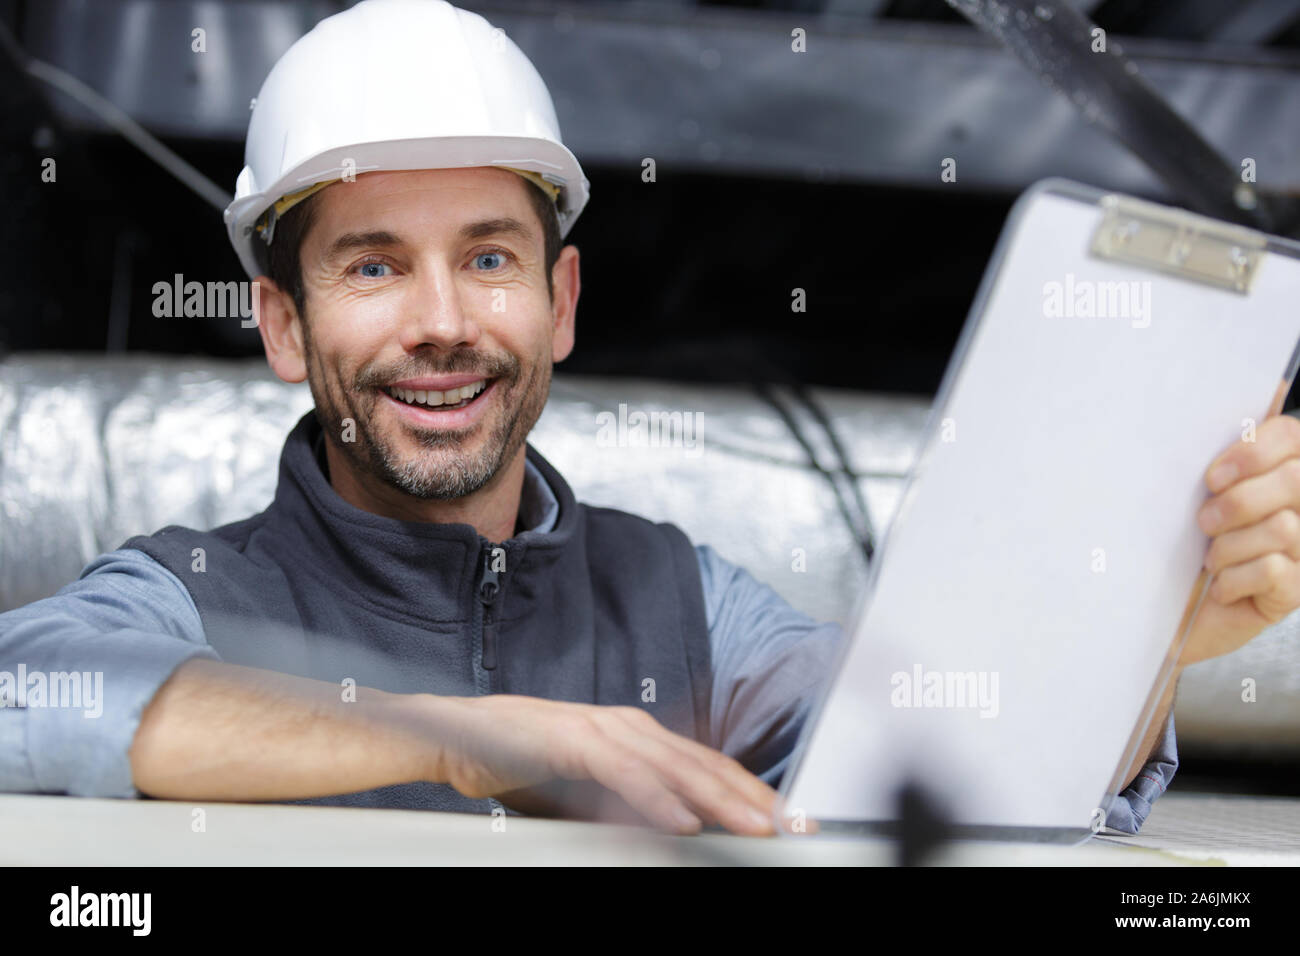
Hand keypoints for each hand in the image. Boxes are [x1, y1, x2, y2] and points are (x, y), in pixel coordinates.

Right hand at [423, 694, 780, 835]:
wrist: (461, 737)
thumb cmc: (524, 764)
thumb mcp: (589, 793)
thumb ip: (630, 807)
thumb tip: (672, 831)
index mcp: (638, 735)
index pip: (706, 765)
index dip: (748, 790)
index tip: (783, 818)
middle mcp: (629, 726)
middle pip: (703, 764)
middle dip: (751, 796)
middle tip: (791, 824)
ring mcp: (604, 731)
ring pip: (675, 768)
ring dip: (718, 800)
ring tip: (754, 826)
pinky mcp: (575, 743)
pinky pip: (625, 775)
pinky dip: (658, 799)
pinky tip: (684, 820)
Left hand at [1185, 412, 1299, 665]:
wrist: (1163, 616)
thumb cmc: (1178, 549)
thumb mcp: (1189, 499)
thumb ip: (1212, 465)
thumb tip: (1227, 414)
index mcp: (1280, 474)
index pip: (1291, 435)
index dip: (1253, 452)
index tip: (1211, 478)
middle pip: (1294, 480)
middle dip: (1239, 502)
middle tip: (1204, 523)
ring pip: (1283, 527)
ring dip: (1229, 546)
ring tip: (1210, 561)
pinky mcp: (1295, 593)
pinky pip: (1273, 569)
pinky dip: (1233, 578)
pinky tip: (1220, 588)